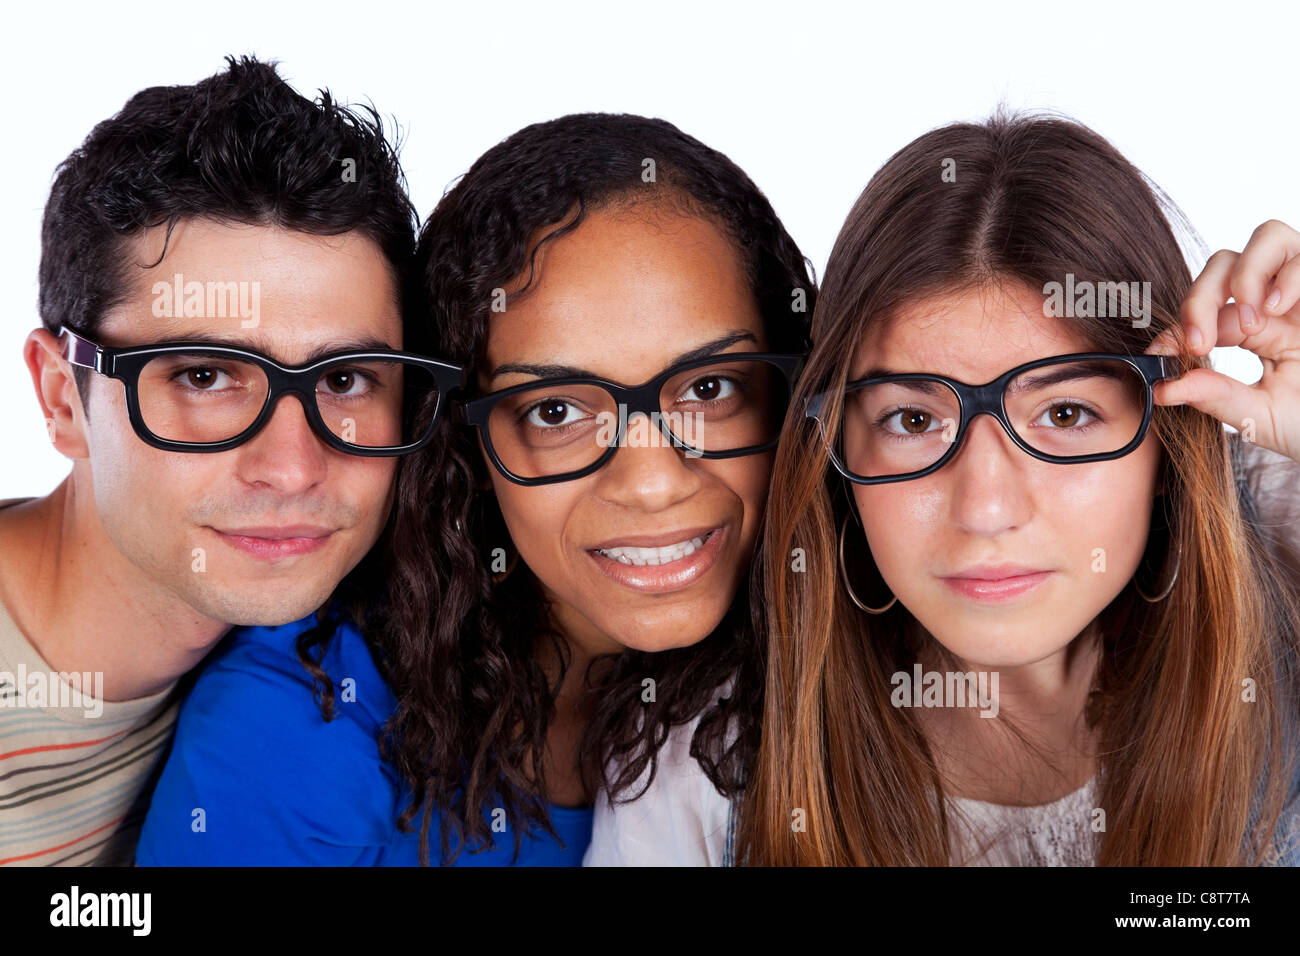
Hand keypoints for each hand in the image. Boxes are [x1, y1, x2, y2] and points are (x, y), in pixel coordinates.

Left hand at [1146, 219, 1299, 463]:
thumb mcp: (1261, 417)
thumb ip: (1216, 398)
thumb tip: (1162, 389)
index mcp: (1257, 329)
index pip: (1205, 312)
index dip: (1176, 327)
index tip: (1160, 353)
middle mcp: (1278, 301)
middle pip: (1223, 264)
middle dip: (1200, 298)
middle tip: (1200, 343)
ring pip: (1267, 237)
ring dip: (1246, 275)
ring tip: (1252, 321)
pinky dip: (1287, 274)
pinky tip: (1278, 309)